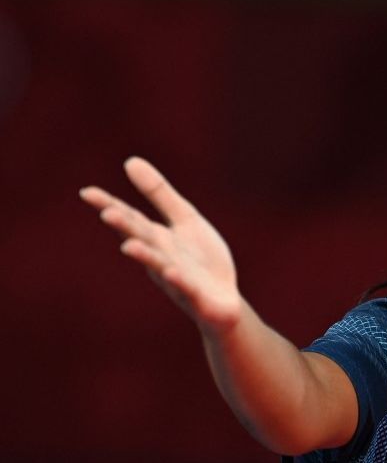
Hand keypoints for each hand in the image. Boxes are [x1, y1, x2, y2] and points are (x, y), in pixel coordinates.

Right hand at [81, 157, 240, 334]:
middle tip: (108, 213)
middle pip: (142, 240)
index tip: (86, 192)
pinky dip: (179, 281)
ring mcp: (177, 280)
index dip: (110, 206)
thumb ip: (159, 194)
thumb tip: (130, 160)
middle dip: (126, 228)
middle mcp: (161, 259)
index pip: (131, 220)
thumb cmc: (201, 260)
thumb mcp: (185, 219)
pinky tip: (172, 272)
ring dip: (145, 256)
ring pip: (158, 266)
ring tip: (129, 246)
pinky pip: (186, 288)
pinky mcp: (197, 297)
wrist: (224, 302)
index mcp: (157, 239)